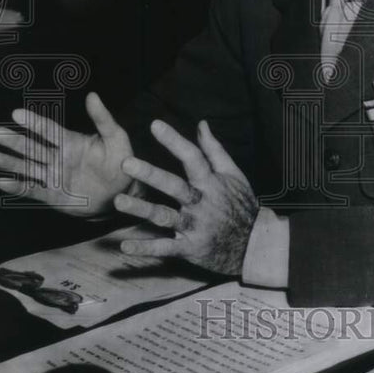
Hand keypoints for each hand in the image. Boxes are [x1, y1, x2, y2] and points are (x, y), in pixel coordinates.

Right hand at [0, 93, 132, 214]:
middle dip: (16, 141)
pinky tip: (3, 182)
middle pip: (33, 147)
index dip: (33, 122)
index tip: (17, 113)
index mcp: (71, 142)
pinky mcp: (54, 195)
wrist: (123, 192)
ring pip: (29, 168)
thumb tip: (92, 95)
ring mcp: (55, 176)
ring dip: (12, 163)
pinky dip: (18, 187)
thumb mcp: (116, 137)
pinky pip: (33, 190)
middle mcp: (59, 157)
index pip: (48, 129)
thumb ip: (102, 118)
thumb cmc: (121, 161)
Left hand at [114, 120, 258, 275]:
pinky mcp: (190, 248)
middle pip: (174, 186)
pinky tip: (124, 245)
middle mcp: (201, 203)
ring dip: (142, 209)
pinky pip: (165, 248)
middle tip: (126, 163)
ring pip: (165, 216)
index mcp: (211, 183)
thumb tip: (201, 124)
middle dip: (150, 174)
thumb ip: (214, 150)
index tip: (155, 125)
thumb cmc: (241, 205)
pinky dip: (146, 248)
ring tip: (118, 201)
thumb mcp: (234, 175)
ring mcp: (195, 227)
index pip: (192, 157)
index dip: (174, 141)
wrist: (254, 245)